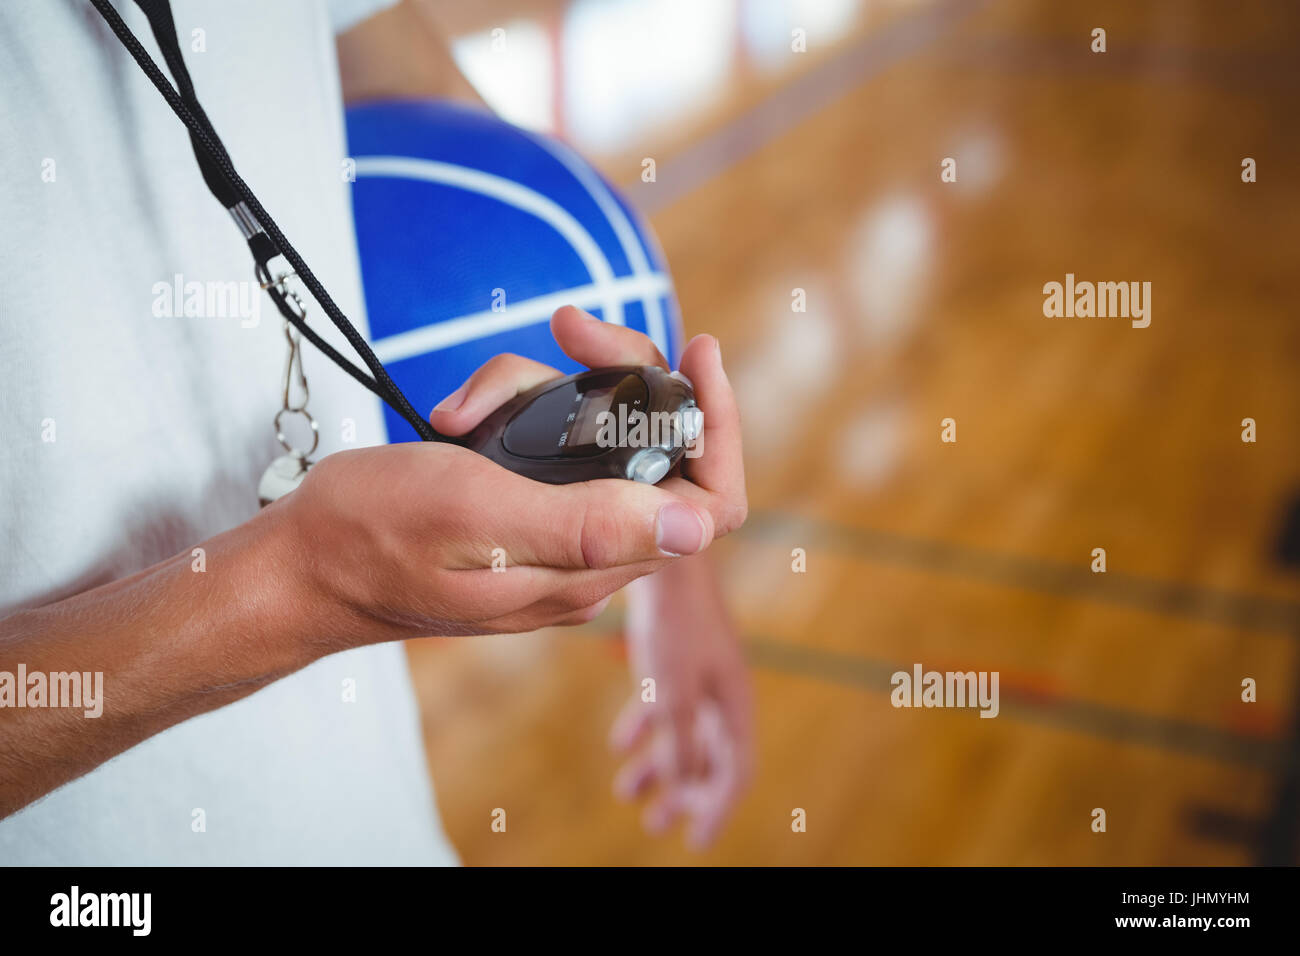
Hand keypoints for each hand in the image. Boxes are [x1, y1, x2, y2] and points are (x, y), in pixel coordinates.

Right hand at [279, 306, 745, 646]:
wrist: (304, 560)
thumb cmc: (375, 539)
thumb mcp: (481, 517)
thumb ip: (588, 527)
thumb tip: (698, 529)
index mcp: (592, 565)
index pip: (709, 504)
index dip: (717, 426)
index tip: (695, 353)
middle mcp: (587, 552)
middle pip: (656, 447)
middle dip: (619, 377)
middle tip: (567, 329)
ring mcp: (556, 526)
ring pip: (598, 430)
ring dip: (542, 390)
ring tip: (469, 405)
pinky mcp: (523, 501)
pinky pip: (549, 434)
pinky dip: (510, 404)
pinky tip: (458, 417)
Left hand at [611, 558, 754, 849]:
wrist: (664, 560)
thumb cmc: (674, 626)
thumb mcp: (674, 693)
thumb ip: (680, 741)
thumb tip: (684, 785)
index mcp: (734, 705)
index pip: (735, 771)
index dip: (717, 808)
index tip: (695, 841)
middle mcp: (722, 692)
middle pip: (710, 757)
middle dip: (684, 792)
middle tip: (657, 824)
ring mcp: (700, 673)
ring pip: (684, 732)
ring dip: (659, 765)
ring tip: (628, 792)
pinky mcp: (676, 655)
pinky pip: (666, 704)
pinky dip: (647, 727)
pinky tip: (621, 742)